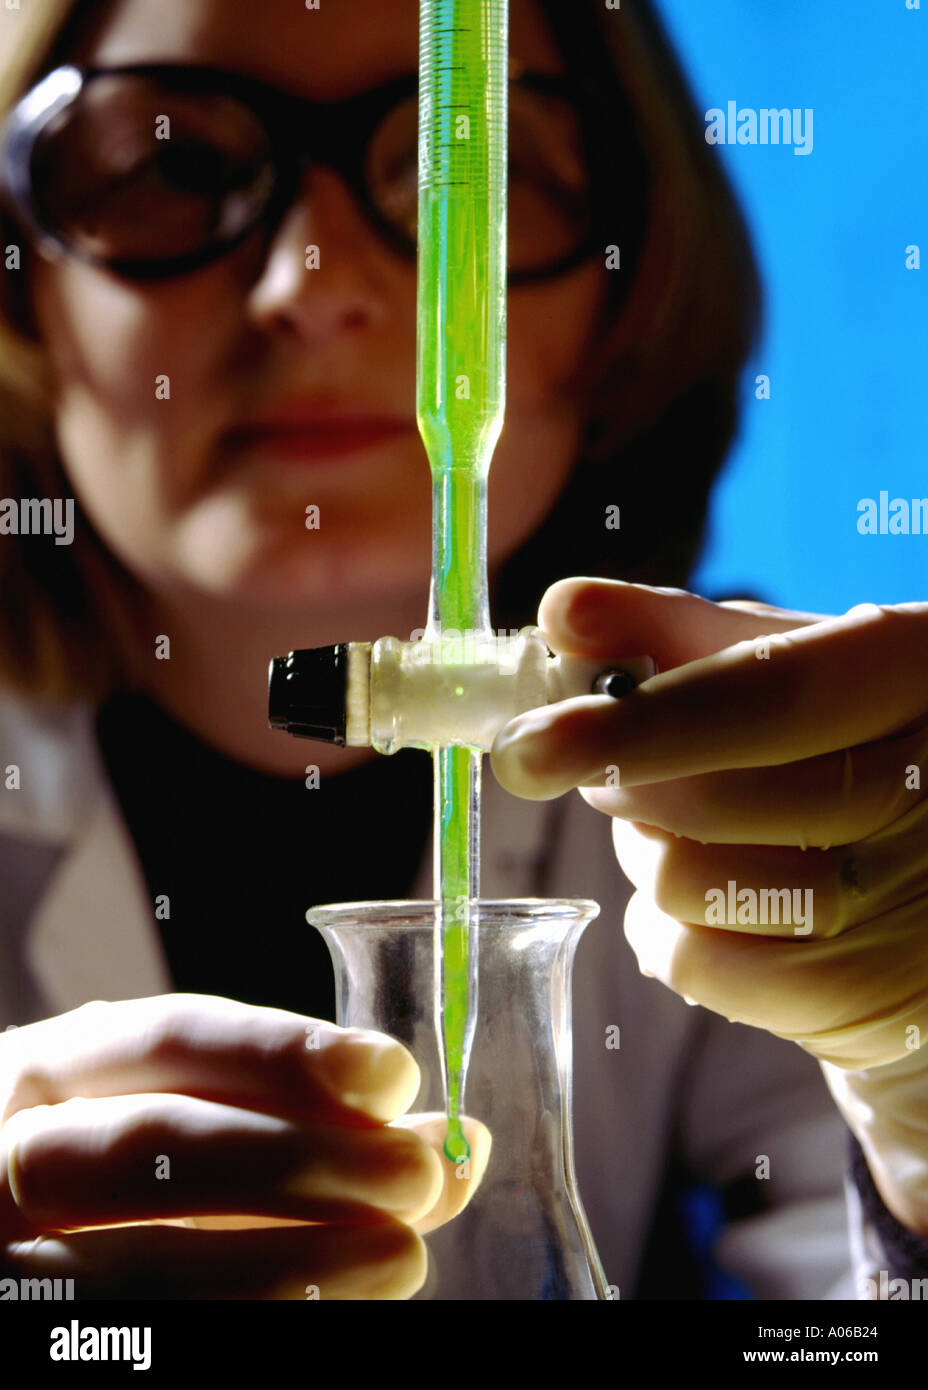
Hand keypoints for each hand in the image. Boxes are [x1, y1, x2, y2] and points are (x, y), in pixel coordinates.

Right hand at [0, 994, 489, 1297]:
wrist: (28, 1260)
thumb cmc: (125, 1181)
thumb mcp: (193, 1128)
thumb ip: (316, 1129)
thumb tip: (457, 1147)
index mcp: (47, 1069)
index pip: (166, 1038)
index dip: (281, 1051)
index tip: (394, 1071)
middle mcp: (9, 1155)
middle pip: (152, 1143)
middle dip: (298, 1156)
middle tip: (415, 1174)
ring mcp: (6, 1264)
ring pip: (134, 1268)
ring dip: (286, 1263)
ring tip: (401, 1256)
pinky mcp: (29, 1348)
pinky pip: (142, 1345)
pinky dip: (250, 1327)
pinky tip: (331, 1314)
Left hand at [491, 577, 927, 1234]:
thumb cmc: (844, 748)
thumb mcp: (791, 663)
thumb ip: (679, 629)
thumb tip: (564, 614)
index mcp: (914, 673)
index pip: (767, 696)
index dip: (637, 718)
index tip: (531, 741)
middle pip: (712, 799)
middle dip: (621, 780)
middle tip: (609, 769)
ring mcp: (903, 901)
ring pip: (685, 883)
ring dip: (647, 854)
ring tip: (686, 831)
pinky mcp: (862, 992)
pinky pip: (695, 961)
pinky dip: (665, 929)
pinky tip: (710, 902)